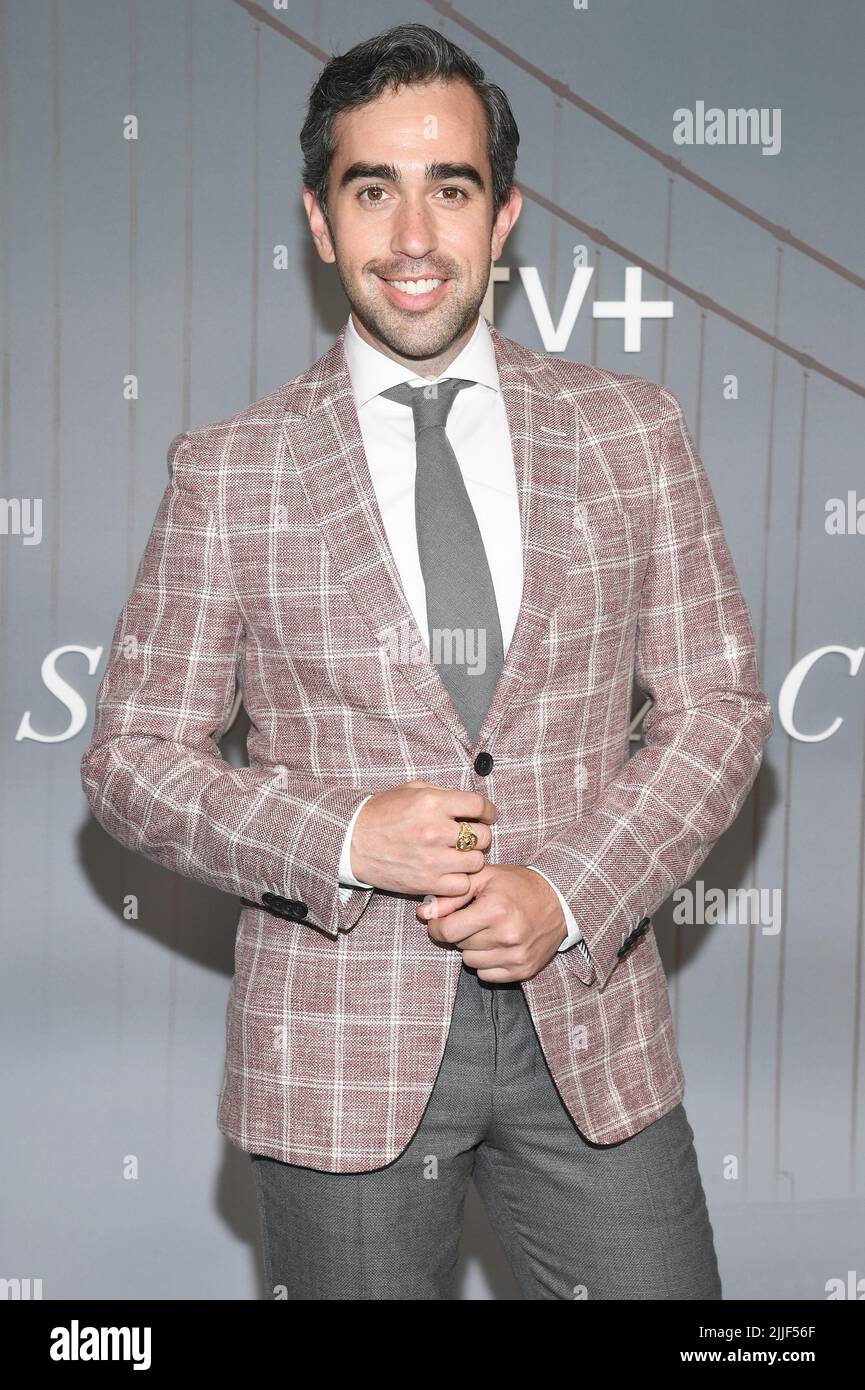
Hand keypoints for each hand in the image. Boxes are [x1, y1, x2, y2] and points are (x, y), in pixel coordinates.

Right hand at [350, 780, 497, 896]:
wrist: (352, 842)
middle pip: (483, 836)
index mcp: (432, 803)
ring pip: (476, 862)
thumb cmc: (381, 813)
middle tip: (469, 837)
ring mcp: (432, 859)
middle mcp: (435, 830)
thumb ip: (443, 794)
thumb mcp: (412, 790)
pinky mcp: (426, 883)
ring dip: (471, 858)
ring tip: (458, 855)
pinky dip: (460, 880)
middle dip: (480, 835)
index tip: (487, 815)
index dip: (488, 811)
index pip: (479, 806)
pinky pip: (462, 885)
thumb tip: (471, 805)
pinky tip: (450, 872)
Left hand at [417, 864, 567, 981]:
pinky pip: (486, 975)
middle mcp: (507, 936)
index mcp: (495, 909)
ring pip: (470, 962)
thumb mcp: (484, 877)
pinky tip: (497, 945)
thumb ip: (451, 894)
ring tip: (487, 931)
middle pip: (459, 946)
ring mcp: (516, 957)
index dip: (437, 926)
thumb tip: (424, 913)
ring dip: (472, 948)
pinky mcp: (523, 971)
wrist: (560, 901)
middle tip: (474, 919)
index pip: (447, 931)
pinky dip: (486, 962)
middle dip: (460, 933)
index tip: (441, 920)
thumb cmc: (517, 886)